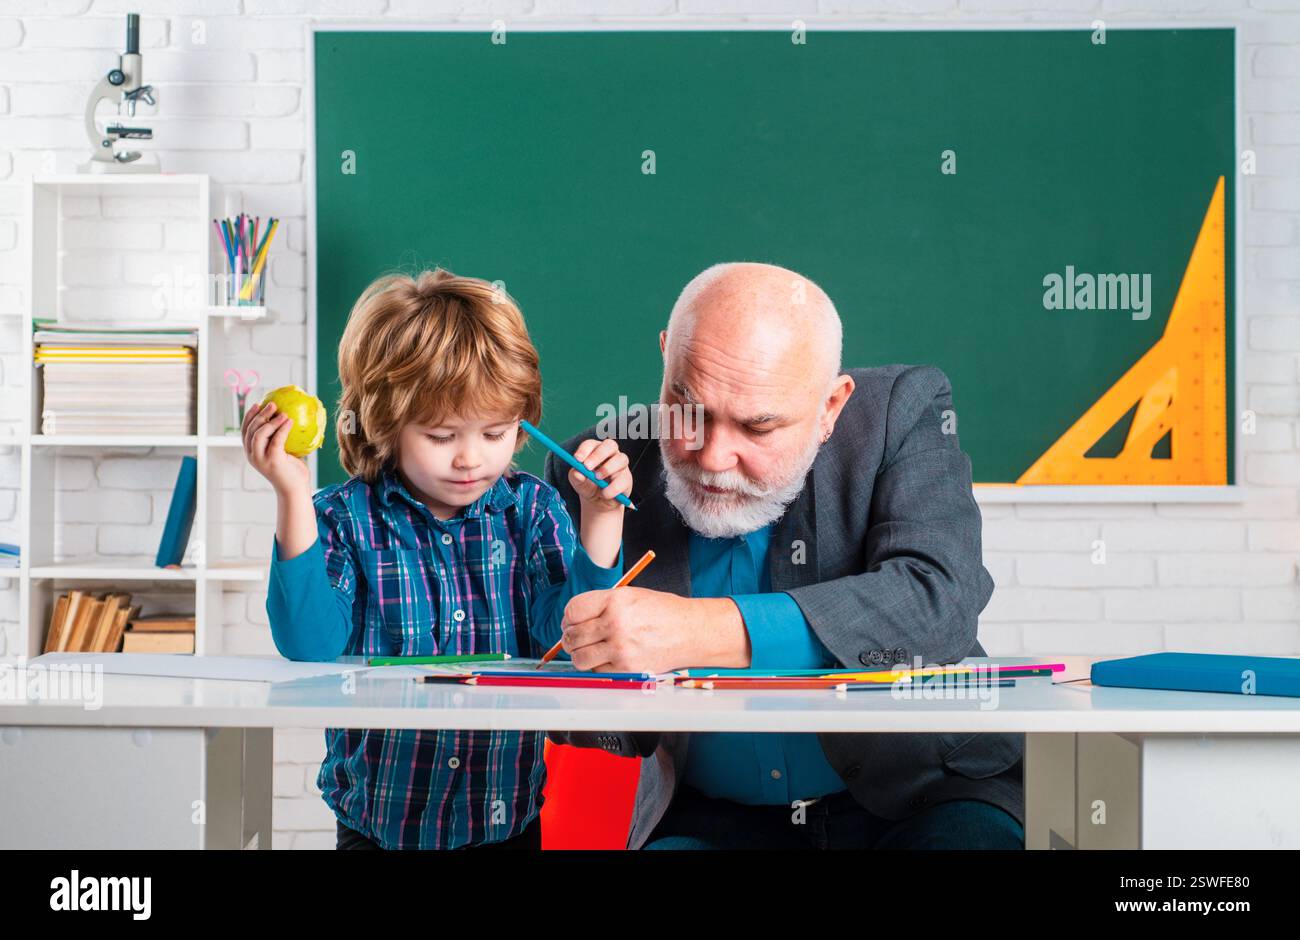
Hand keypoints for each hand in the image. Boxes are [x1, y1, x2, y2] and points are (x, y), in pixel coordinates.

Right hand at [242, 400, 309, 495]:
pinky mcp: (273, 460)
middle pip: (250, 430)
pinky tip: (290, 421)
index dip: (249, 417)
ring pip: (259, 434)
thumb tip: (288, 419)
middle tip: (272, 404)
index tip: (257, 405)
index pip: (244, 432)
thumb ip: (280, 439)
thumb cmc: (291, 472)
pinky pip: (276, 440)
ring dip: (270, 421)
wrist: (295, 490)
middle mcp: (252, 456)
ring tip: (282, 413)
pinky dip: (282, 428)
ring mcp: (261, 459)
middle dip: (260, 415)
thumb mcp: (283, 453)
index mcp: (252, 453)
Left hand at [560, 587, 745, 672]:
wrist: (692, 631)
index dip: (568, 618)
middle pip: (572, 635)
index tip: (570, 622)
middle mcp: (615, 623)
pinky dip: (598, 665)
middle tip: (574, 638)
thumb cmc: (664, 612)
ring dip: (579, 655)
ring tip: (588, 650)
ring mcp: (620, 648)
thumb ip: (602, 605)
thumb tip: (574, 619)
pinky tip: (609, 657)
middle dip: (569, 638)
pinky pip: (597, 670)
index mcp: (615, 600)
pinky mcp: (626, 668)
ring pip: (580, 657)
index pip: (573, 610)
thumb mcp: (632, 596)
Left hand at [568, 438, 631, 513]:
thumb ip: (576, 477)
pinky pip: (623, 480)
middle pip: (610, 445)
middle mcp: (610, 454)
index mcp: (595, 450)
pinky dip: (612, 488)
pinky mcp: (627, 479)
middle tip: (587, 467)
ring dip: (607, 469)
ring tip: (597, 479)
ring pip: (621, 459)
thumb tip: (577, 473)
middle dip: (598, 455)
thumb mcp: (578, 483)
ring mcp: (621, 465)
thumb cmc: (588, 486)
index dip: (584, 450)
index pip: (591, 444)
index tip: (577, 459)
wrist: (599, 502)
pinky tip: (604, 494)